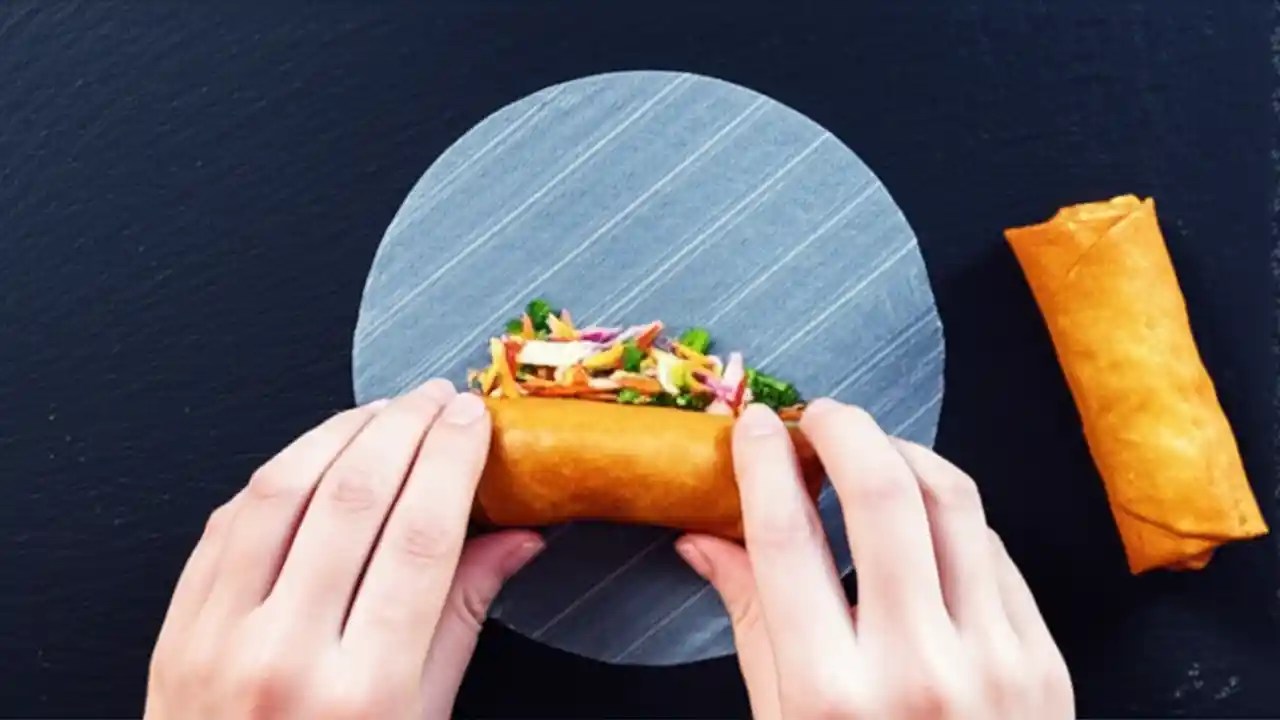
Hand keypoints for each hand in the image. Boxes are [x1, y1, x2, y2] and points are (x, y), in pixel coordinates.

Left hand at [146, 380, 542, 718]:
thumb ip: (462, 619)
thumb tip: (515, 537)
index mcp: (365, 693)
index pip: (420, 538)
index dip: (452, 461)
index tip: (473, 420)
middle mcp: (285, 657)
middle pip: (352, 499)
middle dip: (402, 429)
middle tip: (435, 399)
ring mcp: (218, 640)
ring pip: (279, 492)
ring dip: (337, 432)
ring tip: (381, 411)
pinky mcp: (178, 627)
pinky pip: (227, 522)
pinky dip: (277, 473)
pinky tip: (314, 455)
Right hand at [676, 399, 1072, 718]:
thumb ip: (752, 623)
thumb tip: (704, 537)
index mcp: (831, 695)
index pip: (786, 538)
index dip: (764, 463)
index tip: (754, 425)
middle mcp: (916, 669)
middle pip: (884, 494)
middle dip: (844, 429)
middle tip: (818, 416)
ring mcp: (995, 663)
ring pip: (955, 502)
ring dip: (905, 454)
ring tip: (870, 451)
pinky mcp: (1046, 662)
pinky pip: (996, 550)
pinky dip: (951, 514)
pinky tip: (923, 517)